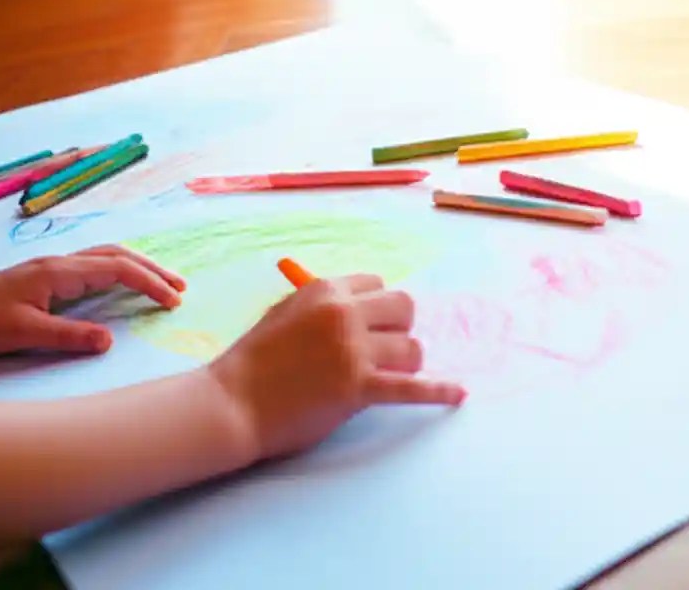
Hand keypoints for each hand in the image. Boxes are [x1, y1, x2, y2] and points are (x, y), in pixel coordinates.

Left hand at [0, 245, 185, 355]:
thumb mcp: (22, 333)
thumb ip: (69, 336)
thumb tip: (110, 340)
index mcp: (59, 272)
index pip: (118, 269)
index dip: (150, 283)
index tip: (173, 302)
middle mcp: (60, 263)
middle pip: (119, 255)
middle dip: (154, 269)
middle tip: (182, 288)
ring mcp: (53, 268)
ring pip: (107, 256)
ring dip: (139, 267)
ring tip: (163, 283)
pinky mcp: (47, 277)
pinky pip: (95, 266)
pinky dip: (120, 271)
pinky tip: (124, 283)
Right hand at [208, 274, 465, 460]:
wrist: (231, 403)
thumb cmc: (252, 362)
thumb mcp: (284, 314)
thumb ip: (322, 306)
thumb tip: (359, 308)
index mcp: (325, 290)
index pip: (378, 285)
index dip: (377, 309)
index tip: (370, 327)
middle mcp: (344, 313)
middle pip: (404, 308)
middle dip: (399, 329)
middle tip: (381, 351)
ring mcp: (352, 350)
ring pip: (412, 347)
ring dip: (405, 363)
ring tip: (385, 377)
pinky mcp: (358, 387)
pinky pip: (412, 387)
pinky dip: (438, 392)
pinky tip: (458, 395)